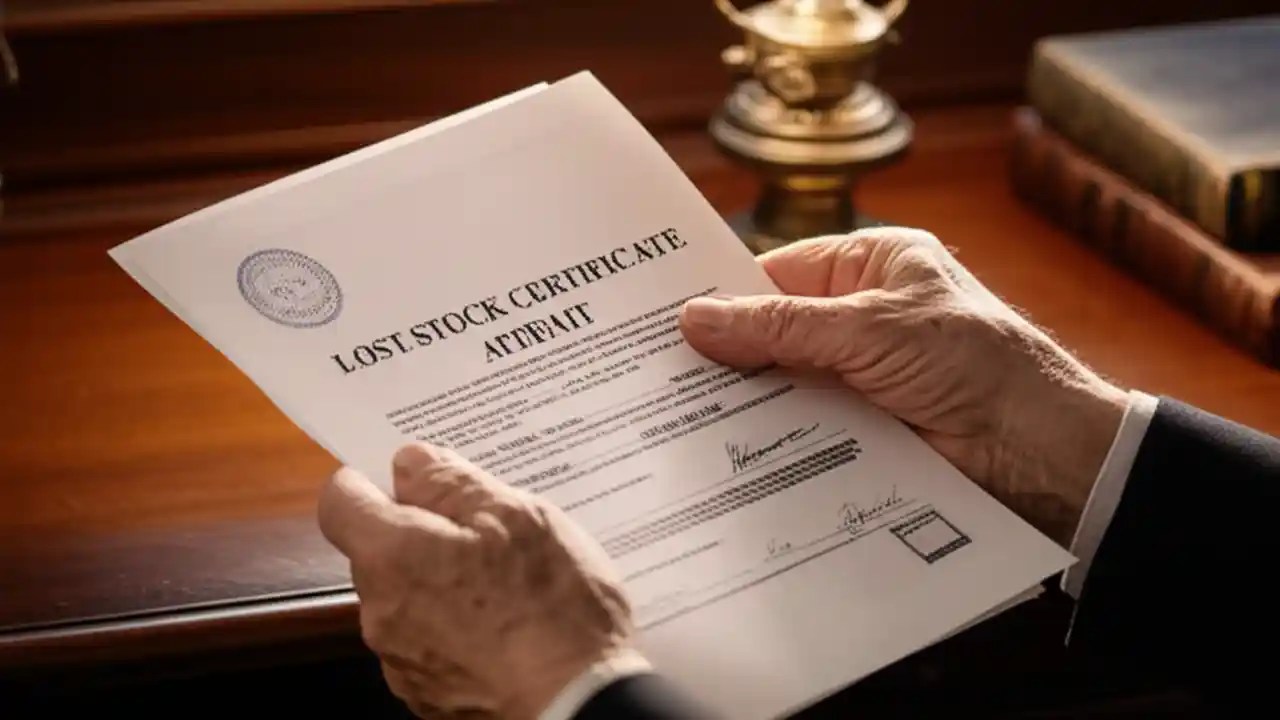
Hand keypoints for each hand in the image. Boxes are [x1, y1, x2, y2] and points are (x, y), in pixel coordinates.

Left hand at [318, 443, 638, 719]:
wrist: (579, 705)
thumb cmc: (551, 607)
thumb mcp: (516, 516)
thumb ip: (451, 482)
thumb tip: (409, 463)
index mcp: (393, 555)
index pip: (340, 502)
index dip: (369, 481)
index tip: (410, 480)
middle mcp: (381, 611)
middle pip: (377, 552)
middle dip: (421, 533)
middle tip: (486, 529)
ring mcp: (401, 660)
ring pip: (406, 597)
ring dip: (441, 581)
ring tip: (507, 582)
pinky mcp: (428, 695)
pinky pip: (428, 641)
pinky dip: (456, 626)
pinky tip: (506, 624)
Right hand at [679, 228, 1126, 544]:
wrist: (1041, 454)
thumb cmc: (978, 364)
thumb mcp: (870, 329)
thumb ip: (780, 327)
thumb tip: (696, 318)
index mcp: (871, 267)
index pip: (778, 273)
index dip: (724, 295)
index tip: (664, 318)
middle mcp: (861, 318)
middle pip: (773, 332)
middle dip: (726, 354)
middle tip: (656, 373)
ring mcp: (860, 378)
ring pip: (783, 386)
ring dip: (744, 404)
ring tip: (672, 418)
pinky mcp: (861, 431)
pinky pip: (801, 430)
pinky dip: (769, 441)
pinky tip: (721, 452)